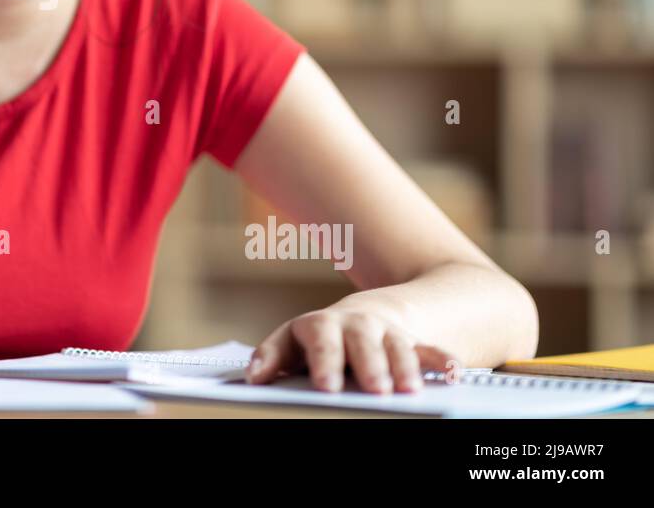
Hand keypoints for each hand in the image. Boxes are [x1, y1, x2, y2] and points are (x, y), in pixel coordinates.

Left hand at [244, 306, 459, 393]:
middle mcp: (355, 325)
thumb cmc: (320, 340)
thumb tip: (253, 376)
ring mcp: (386, 333)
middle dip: (368, 366)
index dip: (323, 360)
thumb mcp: (294, 345)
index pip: (318, 337)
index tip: (326, 386)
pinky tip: (453, 374)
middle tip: (374, 391)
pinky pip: (431, 350)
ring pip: (396, 346)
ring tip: (408, 391)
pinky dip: (442, 361)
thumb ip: (274, 358)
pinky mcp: (414, 342)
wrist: (364, 315)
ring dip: (403, 368)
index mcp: (320, 325)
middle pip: (361, 341)